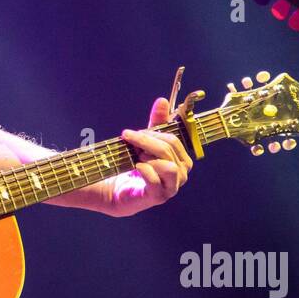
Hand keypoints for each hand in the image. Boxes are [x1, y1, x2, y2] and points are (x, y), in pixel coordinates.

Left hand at [108, 97, 193, 216]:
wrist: (116, 190)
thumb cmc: (136, 165)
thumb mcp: (146, 141)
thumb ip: (156, 122)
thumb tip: (163, 100)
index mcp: (182, 159)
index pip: (175, 140)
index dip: (154, 133)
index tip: (134, 133)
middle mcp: (181, 174)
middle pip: (169, 149)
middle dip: (146, 141)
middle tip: (129, 139)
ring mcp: (171, 187)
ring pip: (169, 166)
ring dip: (149, 157)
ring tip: (136, 157)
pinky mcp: (158, 197)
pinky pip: (155, 181)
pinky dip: (144, 170)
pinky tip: (135, 167)